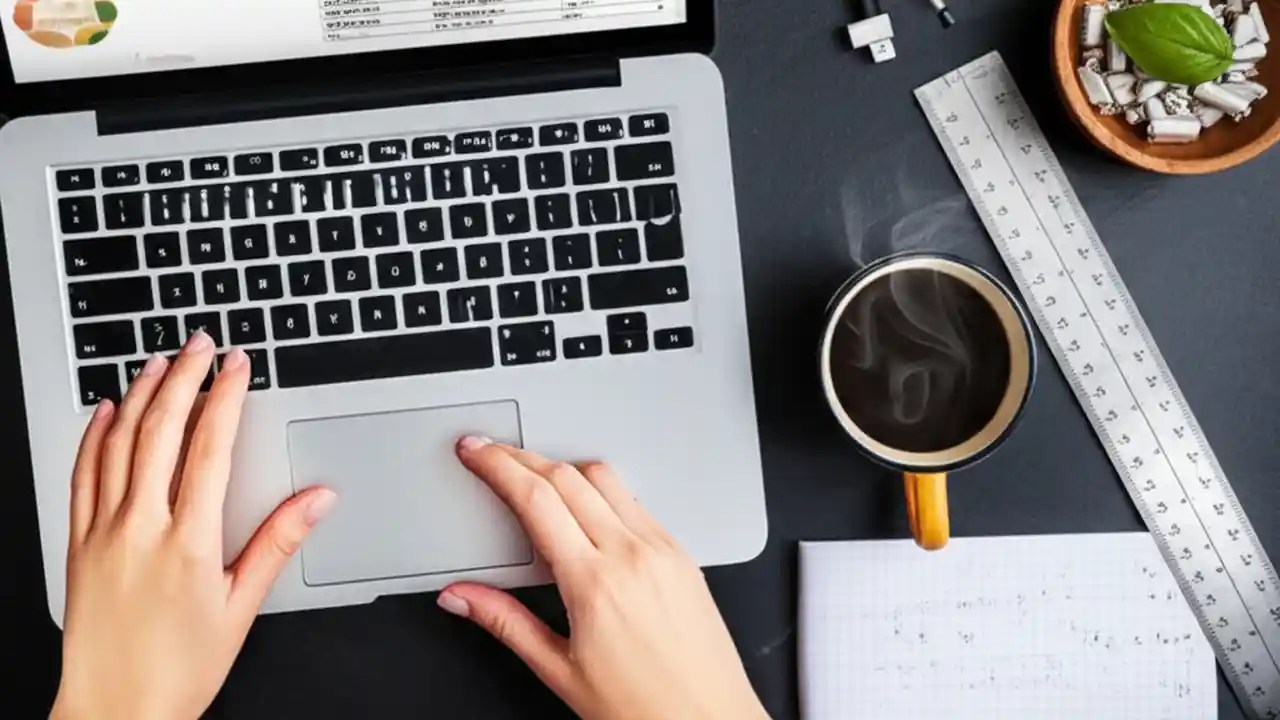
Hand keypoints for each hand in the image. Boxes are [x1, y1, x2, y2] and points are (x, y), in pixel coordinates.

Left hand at [52, 333, 335, 719]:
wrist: (113, 711)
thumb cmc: (178, 668)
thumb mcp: (242, 608)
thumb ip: (278, 543)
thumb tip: (316, 499)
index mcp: (189, 542)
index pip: (210, 447)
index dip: (226, 397)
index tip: (238, 366)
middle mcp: (141, 528)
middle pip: (162, 431)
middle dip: (184, 378)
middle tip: (201, 344)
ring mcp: (102, 532)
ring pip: (119, 444)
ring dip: (140, 395)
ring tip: (160, 362)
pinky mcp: (76, 544)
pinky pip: (82, 475)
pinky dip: (94, 436)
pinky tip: (106, 411)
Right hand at [440, 438, 767, 719]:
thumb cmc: (646, 709)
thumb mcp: (559, 671)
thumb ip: (505, 623)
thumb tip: (461, 597)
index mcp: (595, 583)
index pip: (536, 499)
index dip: (497, 466)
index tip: (476, 453)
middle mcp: (633, 555)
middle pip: (566, 476)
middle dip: (520, 456)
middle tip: (491, 452)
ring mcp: (663, 550)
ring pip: (606, 478)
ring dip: (564, 467)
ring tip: (534, 475)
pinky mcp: (683, 555)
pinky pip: (638, 502)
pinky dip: (604, 492)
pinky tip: (588, 508)